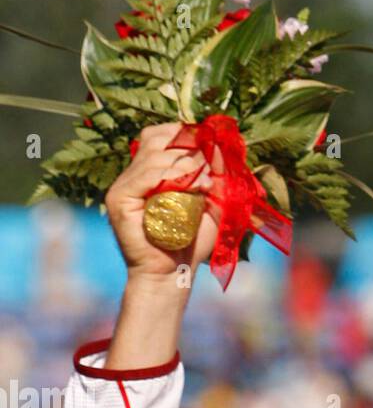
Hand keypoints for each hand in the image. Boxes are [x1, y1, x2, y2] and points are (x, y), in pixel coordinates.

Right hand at [104, 122, 221, 284]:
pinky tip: (196, 187)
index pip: (157, 136)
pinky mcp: (119, 199)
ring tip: (206, 184)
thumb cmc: (191, 242)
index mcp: (148, 172)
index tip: (208, 146)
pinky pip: (147, 175)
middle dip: (189, 151)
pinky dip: (174, 177)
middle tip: (211, 171)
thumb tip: (218, 146)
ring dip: (187, 166)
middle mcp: (132, 175)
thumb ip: (213, 175)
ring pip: (155, 157)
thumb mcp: (208, 202)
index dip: (181, 135)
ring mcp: (122, 186)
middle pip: (156, 142)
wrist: (174, 273)